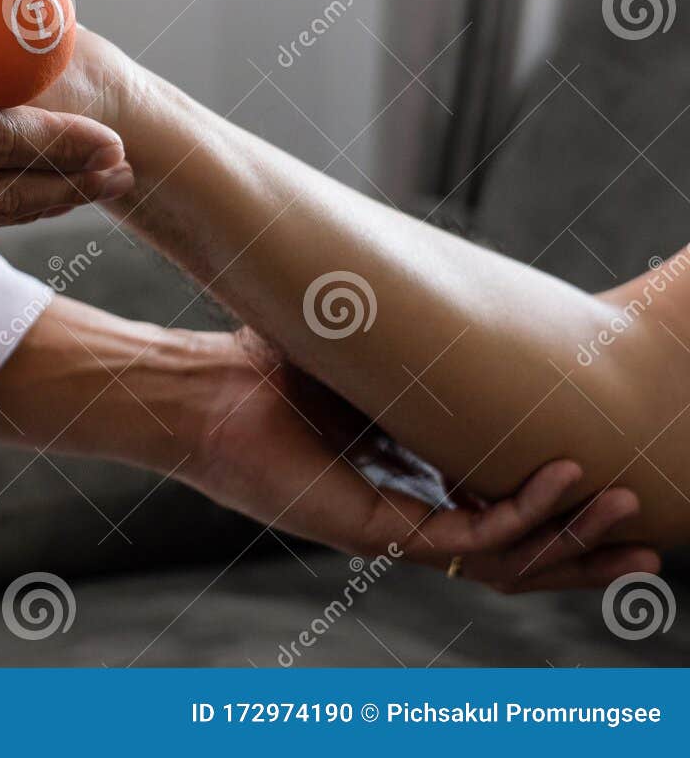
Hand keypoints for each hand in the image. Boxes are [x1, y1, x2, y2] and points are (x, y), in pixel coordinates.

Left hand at [0, 298, 655, 593]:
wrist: (202, 389)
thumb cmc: (267, 366)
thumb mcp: (369, 350)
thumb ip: (416, 343)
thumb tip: (460, 291)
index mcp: (415, 480)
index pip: (505, 512)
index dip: (565, 512)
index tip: (625, 489)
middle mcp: (410, 513)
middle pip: (519, 551)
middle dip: (587, 547)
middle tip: (652, 537)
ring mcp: (393, 526)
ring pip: (503, 556)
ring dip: (568, 536)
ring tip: (627, 511)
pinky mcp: (372, 527)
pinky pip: (463, 538)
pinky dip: (518, 515)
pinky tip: (560, 482)